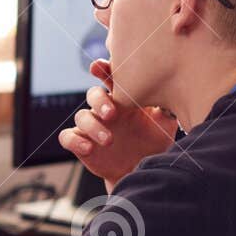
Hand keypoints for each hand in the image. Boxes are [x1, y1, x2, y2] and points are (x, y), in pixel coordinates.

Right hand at [57, 59, 177, 185]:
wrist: (143, 169)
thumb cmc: (154, 142)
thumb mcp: (163, 125)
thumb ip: (164, 110)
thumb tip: (168, 98)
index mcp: (123, 98)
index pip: (110, 79)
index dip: (103, 70)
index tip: (99, 66)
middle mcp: (104, 109)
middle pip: (93, 94)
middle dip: (99, 101)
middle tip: (112, 114)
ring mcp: (91, 126)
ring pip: (81, 116)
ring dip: (93, 126)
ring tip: (109, 140)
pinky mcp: (81, 144)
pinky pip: (68, 137)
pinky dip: (75, 141)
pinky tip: (89, 148)